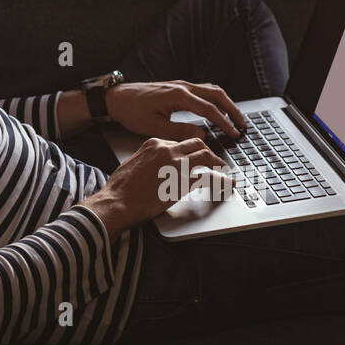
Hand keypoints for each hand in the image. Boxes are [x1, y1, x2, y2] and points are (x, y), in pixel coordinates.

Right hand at [80, 137, 231, 234]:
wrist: (117, 202)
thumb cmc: (119, 188)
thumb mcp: (131, 164)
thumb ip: (146, 160)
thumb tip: (153, 166)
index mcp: (153, 144)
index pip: (178, 142)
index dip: (189, 151)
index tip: (193, 157)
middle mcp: (166, 150)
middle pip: (195, 144)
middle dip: (206, 151)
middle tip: (213, 160)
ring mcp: (176, 164)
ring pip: (205, 156)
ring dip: (217, 163)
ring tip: (223, 169)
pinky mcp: (183, 181)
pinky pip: (209, 177)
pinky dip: (221, 180)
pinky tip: (227, 184)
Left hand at [106, 80, 246, 139]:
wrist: (116, 98)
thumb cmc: (132, 112)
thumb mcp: (154, 126)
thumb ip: (179, 131)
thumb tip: (202, 135)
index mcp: (178, 96)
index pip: (209, 109)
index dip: (224, 122)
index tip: (235, 133)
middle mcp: (182, 87)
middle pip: (216, 95)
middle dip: (232, 110)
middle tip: (243, 125)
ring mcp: (180, 85)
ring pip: (211, 90)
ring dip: (226, 102)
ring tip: (235, 118)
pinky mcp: (177, 87)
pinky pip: (203, 90)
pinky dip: (215, 99)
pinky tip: (218, 108)